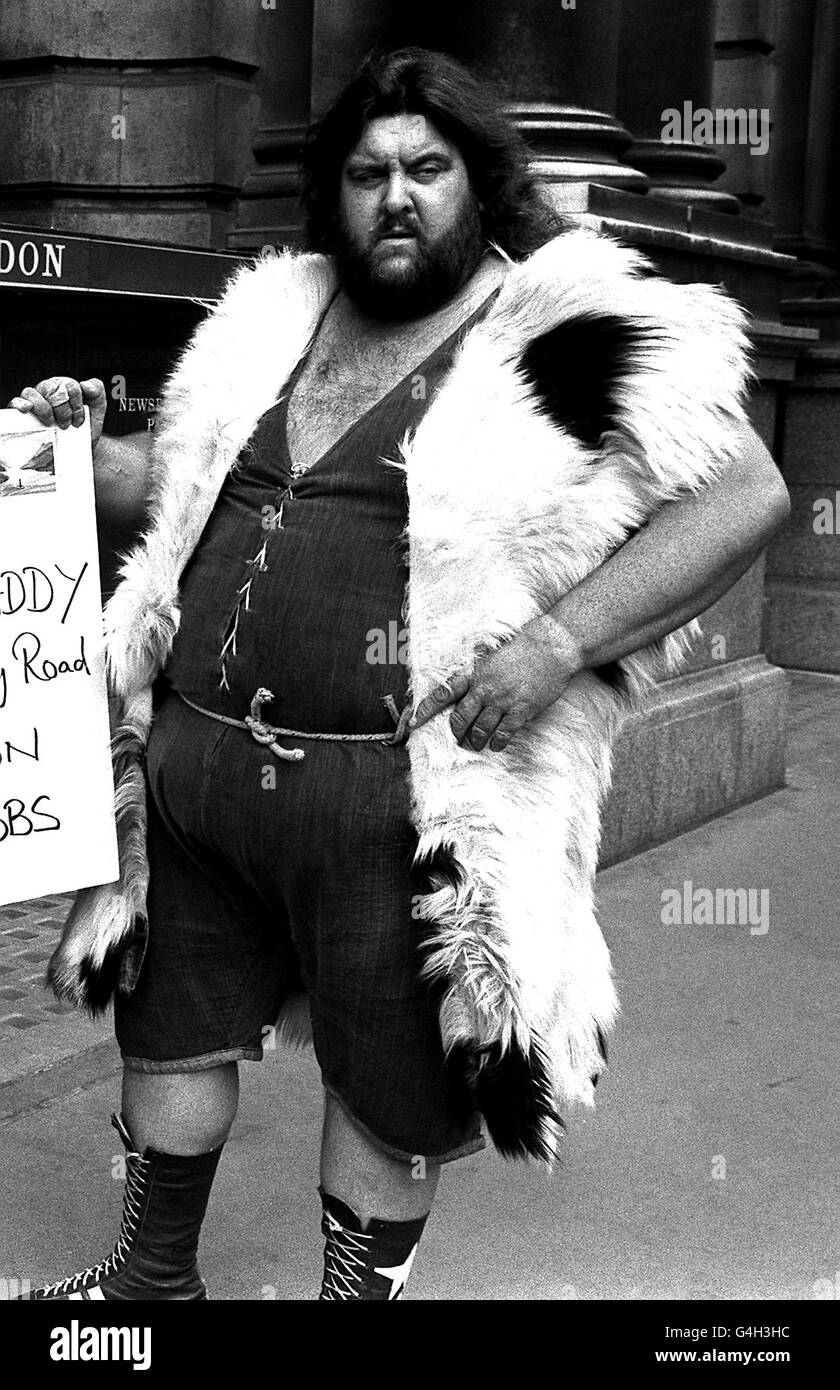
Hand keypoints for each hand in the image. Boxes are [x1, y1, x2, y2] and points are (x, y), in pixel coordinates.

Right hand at [8, 376, 107, 448]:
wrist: (74, 453)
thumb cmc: (83, 432)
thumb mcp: (96, 413)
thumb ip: (97, 394)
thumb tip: (86, 385)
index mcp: (65, 388)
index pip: (69, 385)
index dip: (76, 405)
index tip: (79, 421)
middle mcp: (48, 391)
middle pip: (51, 388)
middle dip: (63, 410)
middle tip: (67, 426)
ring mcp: (34, 401)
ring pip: (33, 393)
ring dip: (44, 410)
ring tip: (51, 424)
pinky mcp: (23, 414)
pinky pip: (16, 402)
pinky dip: (21, 404)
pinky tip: (28, 410)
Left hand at [409, 615, 582, 751]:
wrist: (552, 646)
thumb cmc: (524, 645)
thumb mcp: (493, 653)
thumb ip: (478, 668)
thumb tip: (468, 682)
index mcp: (474, 673)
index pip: (443, 693)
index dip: (425, 710)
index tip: (414, 723)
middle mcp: (484, 688)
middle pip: (460, 718)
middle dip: (456, 732)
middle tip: (458, 739)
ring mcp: (503, 701)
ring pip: (479, 730)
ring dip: (475, 741)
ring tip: (476, 745)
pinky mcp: (521, 710)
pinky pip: (503, 733)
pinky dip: (498, 742)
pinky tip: (497, 744)